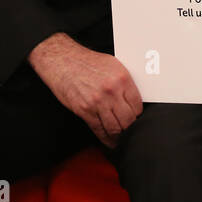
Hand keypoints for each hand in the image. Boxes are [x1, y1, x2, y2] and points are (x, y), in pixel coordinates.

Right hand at [29, 33, 142, 147]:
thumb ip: (124, 82)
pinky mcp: (84, 110)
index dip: (138, 115)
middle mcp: (111, 91)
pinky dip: (106, 139)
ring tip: (121, 138)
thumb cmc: (86, 62)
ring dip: (119, 135)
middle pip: (129, 119)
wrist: (62, 60)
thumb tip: (134, 99)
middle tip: (130, 130)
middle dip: (130, 127)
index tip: (136, 118)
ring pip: (115, 128)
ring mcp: (98, 102)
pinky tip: (110, 141)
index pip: (138, 105)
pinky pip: (99, 130)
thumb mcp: (112, 65)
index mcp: (122, 78)